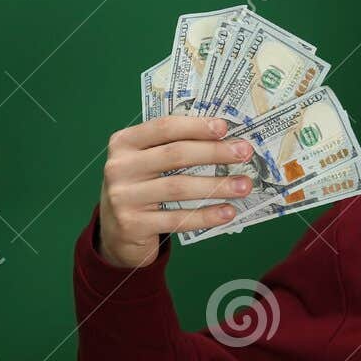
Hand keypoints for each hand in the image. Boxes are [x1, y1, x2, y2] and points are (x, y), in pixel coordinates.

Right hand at [96, 115, 255, 268]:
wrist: (116, 234)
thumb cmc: (142, 189)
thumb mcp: (146, 163)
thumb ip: (171, 147)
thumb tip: (223, 139)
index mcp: (124, 143)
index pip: (164, 127)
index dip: (196, 126)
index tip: (225, 127)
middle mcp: (119, 167)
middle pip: (175, 155)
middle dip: (214, 152)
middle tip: (244, 153)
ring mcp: (123, 197)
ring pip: (178, 187)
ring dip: (217, 186)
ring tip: (244, 185)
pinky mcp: (132, 225)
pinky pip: (177, 218)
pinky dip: (206, 215)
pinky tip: (228, 212)